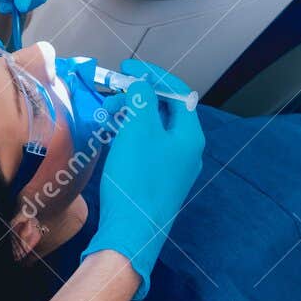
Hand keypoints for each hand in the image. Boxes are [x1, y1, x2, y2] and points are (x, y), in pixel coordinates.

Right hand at [81, 78, 203, 297]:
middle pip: (166, 111)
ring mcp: (175, 168)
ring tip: (109, 114)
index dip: (152, 75)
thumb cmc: (137, 179)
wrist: (132, 232)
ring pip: (155, 130)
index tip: (127, 68)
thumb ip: (143, 99)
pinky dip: (131, 136)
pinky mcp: (160, 182)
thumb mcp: (139, 130)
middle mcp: (188, 151)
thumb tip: (143, 85)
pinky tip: (113, 138)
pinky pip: (148, 148)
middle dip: (139, 96)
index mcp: (190, 136)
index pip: (177, 93)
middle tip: (114, 94)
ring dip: (133, 116)